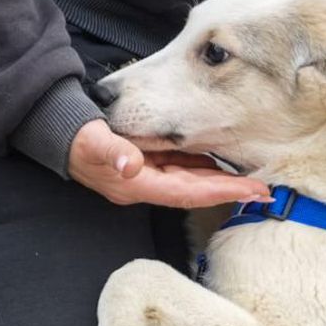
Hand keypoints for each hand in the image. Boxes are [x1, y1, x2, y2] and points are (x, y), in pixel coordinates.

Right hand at [68, 120, 269, 207]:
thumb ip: (110, 152)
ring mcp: (152, 175)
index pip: (190, 192)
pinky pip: (185, 166)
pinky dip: (206, 165)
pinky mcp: (151, 162)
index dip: (221, 193)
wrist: (59, 133)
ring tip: (254, 180)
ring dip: (223, 181)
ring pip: (195, 179)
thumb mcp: (90, 143)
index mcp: (140, 184)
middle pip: (199, 190)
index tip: (251, 192)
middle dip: (232, 191)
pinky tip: (225, 161)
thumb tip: (130, 164)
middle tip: (266, 191)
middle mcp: (151, 184)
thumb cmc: (74, 137)